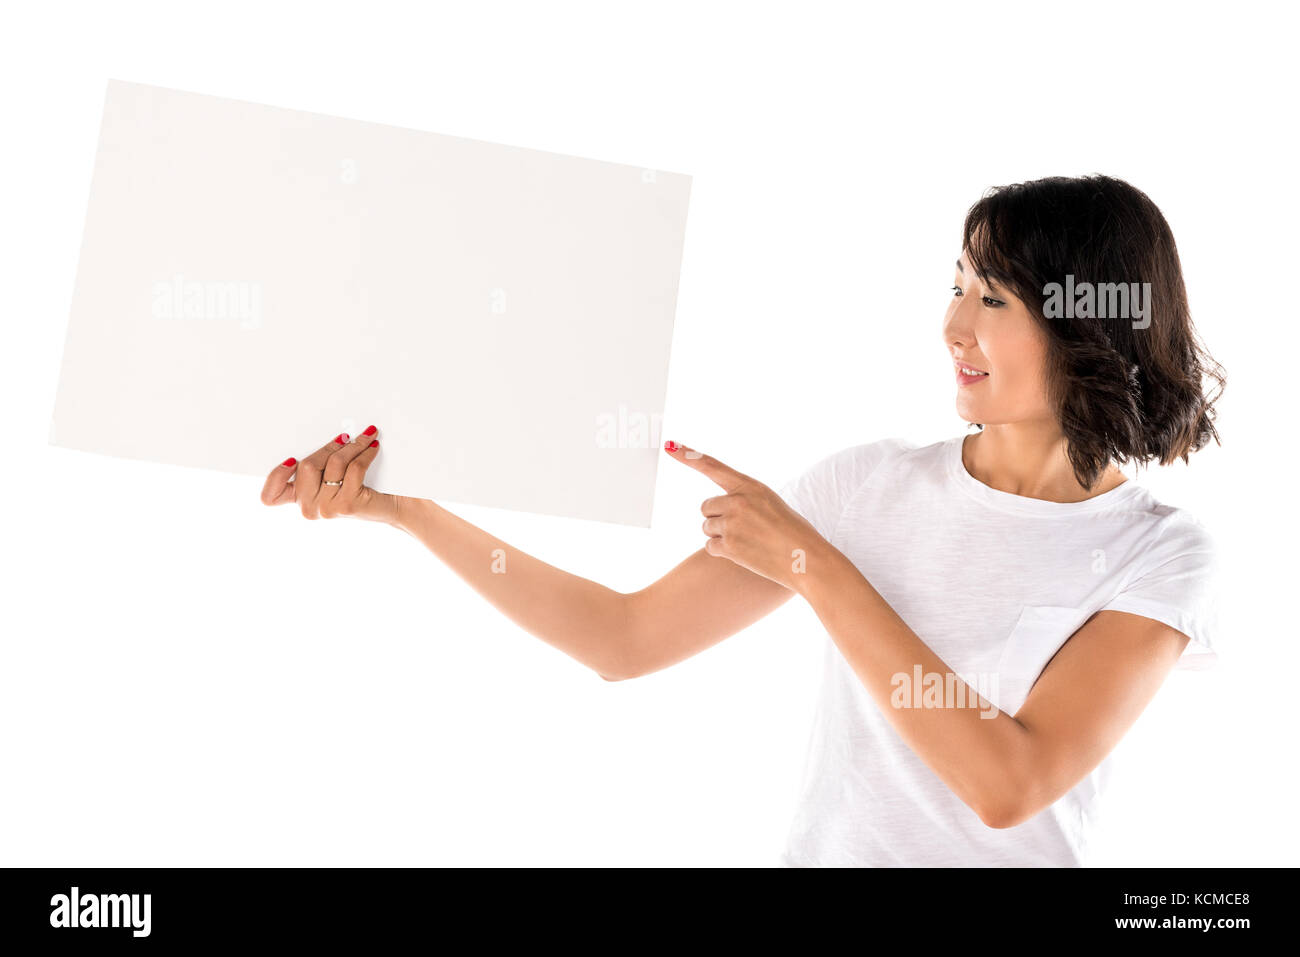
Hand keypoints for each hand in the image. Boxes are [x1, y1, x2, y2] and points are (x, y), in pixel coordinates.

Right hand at [261, 426, 401, 524]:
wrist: (392, 506)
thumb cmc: (362, 488)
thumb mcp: (333, 478)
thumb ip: (319, 466)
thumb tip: (327, 438)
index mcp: (300, 500)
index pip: (271, 496)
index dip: (276, 477)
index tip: (291, 460)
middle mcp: (309, 509)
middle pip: (307, 466)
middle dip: (329, 446)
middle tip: (346, 437)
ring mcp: (327, 509)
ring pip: (334, 464)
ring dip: (352, 446)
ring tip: (365, 437)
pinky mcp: (347, 505)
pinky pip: (354, 468)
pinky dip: (365, 453)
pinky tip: (372, 447)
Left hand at [664, 440, 832, 589]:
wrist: (807, 559)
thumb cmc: (794, 532)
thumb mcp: (772, 504)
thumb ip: (746, 500)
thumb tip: (719, 508)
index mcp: (751, 486)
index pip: (713, 466)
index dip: (688, 455)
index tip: (669, 445)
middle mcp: (739, 501)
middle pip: (705, 507)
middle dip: (717, 518)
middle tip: (741, 528)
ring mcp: (732, 523)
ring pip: (707, 527)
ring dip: (720, 536)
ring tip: (748, 541)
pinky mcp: (729, 546)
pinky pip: (710, 546)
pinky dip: (722, 552)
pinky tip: (744, 553)